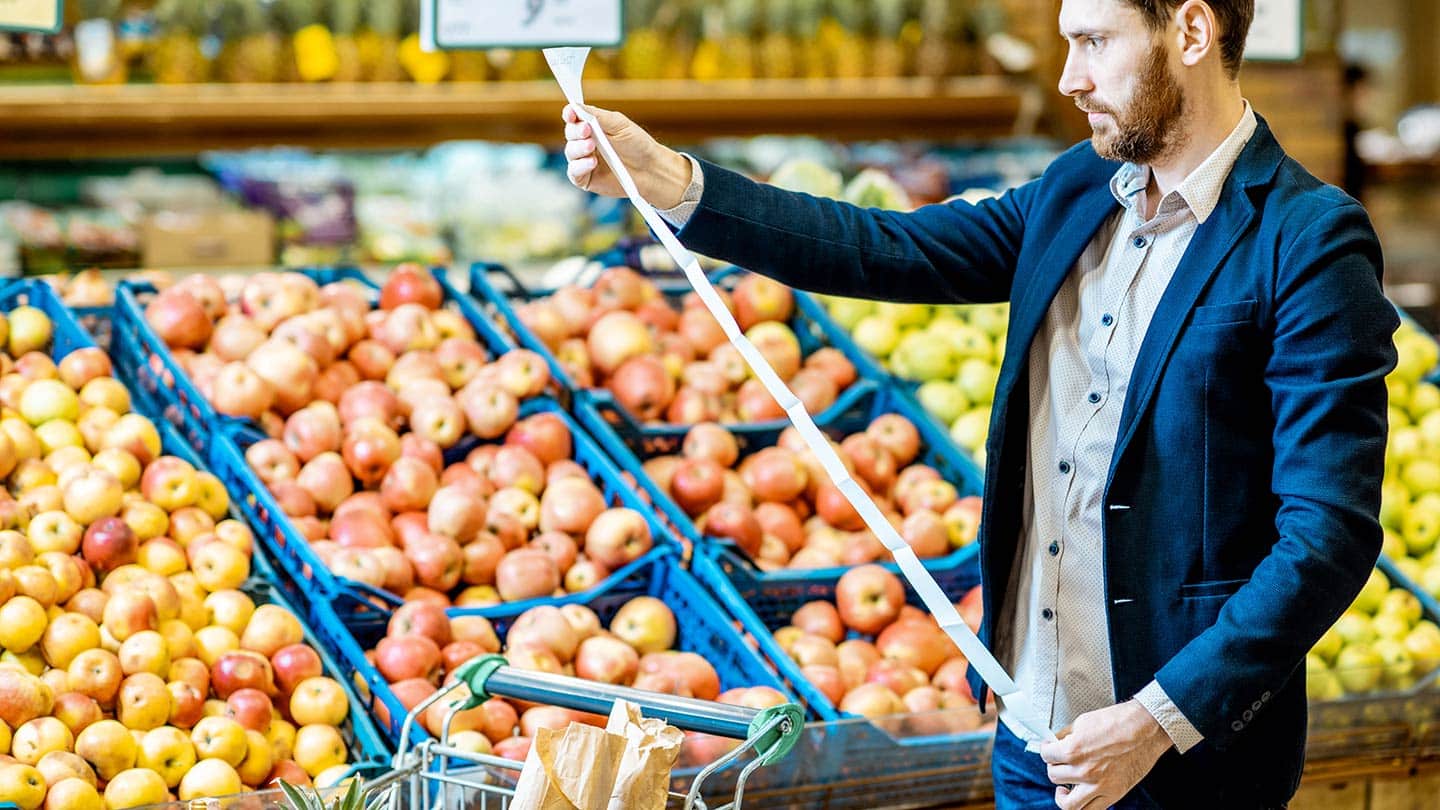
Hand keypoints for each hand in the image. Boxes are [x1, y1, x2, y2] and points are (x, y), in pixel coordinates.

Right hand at [562, 104, 691, 207]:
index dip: (570, 113)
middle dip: (576, 131)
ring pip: (570, 152)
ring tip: (592, 147)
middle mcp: (585, 142)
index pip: (574, 118)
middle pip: (570, 133)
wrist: (650, 170)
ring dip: (578, 148)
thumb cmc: (637, 145)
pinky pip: (573, 172)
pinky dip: (579, 166)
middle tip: (587, 130)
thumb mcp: (618, 124)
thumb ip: (596, 116)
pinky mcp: (585, 178)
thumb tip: (575, 106)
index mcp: (592, 126)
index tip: (571, 113)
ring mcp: (583, 160)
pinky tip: (592, 163)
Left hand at [1038, 700, 1171, 809]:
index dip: (1046, 750)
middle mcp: (1085, 771)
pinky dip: (1082, 807)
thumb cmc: (1119, 722)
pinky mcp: (1114, 794)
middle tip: (1059, 763)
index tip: (1049, 749)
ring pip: (1069, 804)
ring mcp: (1099, 785)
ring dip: (1062, 795)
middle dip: (1054, 767)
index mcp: (1074, 750)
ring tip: (1063, 788)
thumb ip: (1066, 736)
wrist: (1146, 728)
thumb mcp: (1083, 722)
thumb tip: (1055, 742)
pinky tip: (1080, 797)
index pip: (1046, 756)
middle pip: (1054, 776)